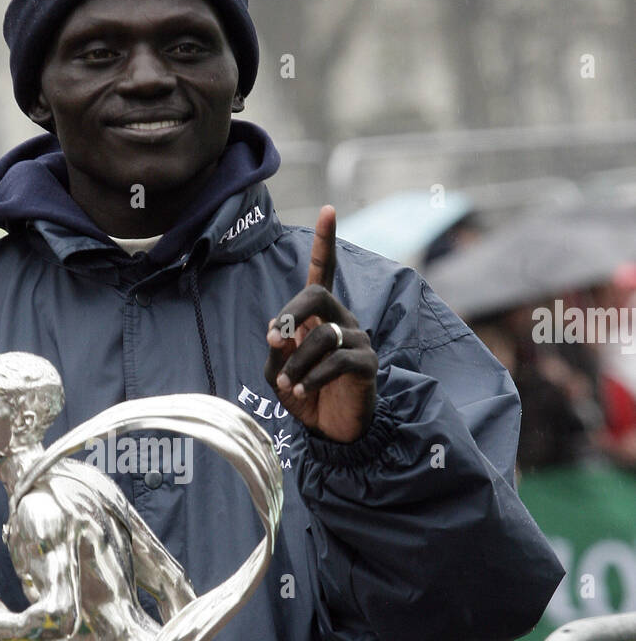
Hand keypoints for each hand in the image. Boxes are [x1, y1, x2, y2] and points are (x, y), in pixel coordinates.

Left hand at [264, 205, 377, 442]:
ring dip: (297, 362)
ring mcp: (358, 340)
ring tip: (287, 384)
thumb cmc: (305, 395)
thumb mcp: (278, 372)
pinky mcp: (367, 364)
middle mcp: (343, 320)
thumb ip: (277, 350)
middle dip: (291, 314)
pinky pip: (337, 360)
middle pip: (318, 293)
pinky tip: (302, 390)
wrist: (331, 430)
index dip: (325, 242)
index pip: (323, 272)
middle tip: (274, 341)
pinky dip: (312, 376)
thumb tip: (279, 332)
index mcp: (320, 316)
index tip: (328, 210)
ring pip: (323, 335)